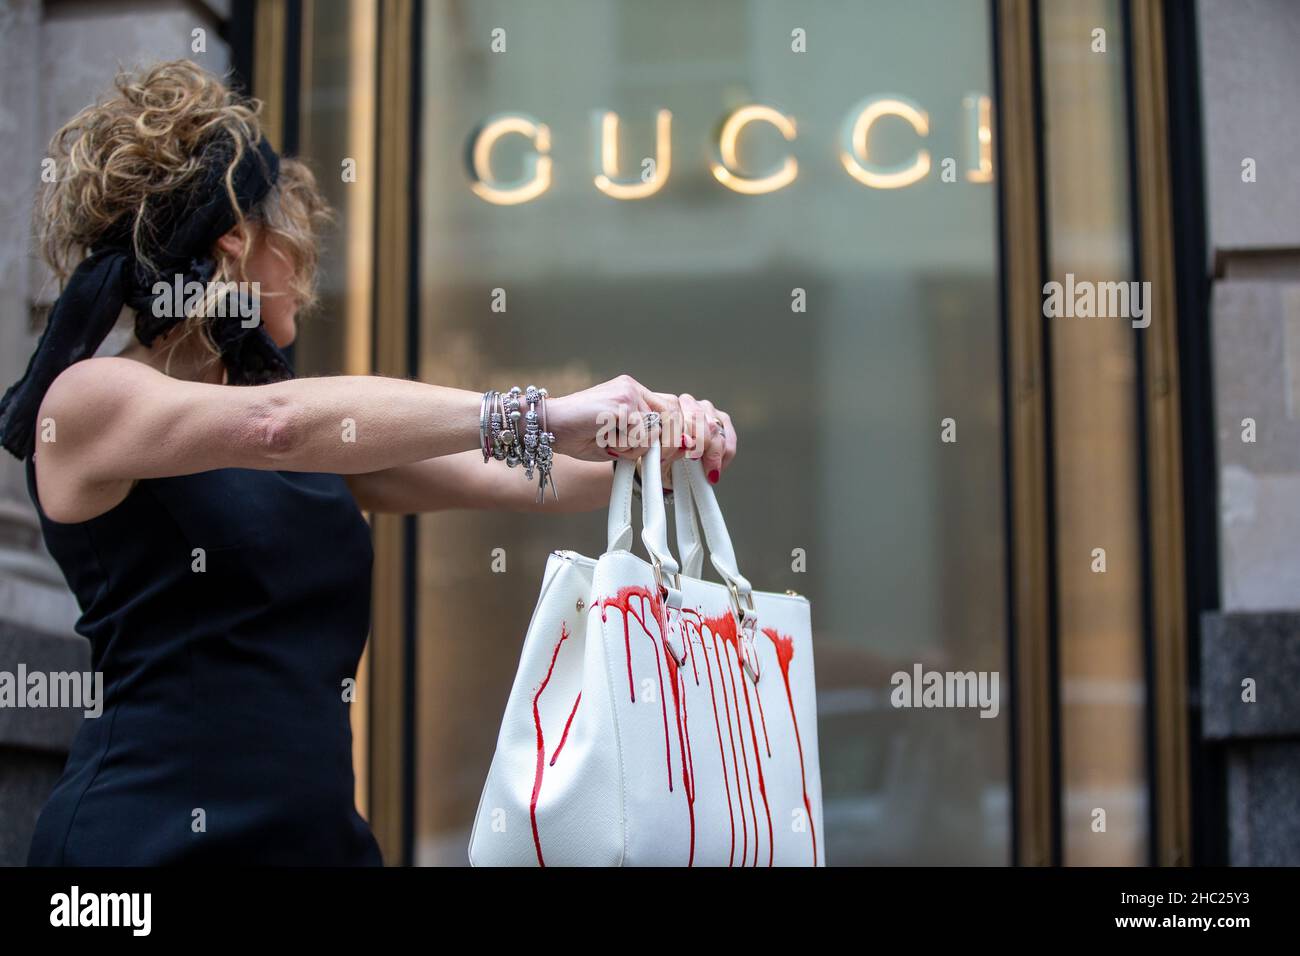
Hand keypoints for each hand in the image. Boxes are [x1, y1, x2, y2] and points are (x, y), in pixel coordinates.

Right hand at [548, 376, 736, 484]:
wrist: (547, 425)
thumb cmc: (578, 435)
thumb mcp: (619, 440)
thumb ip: (645, 442)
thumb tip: (679, 452)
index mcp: (636, 394)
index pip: (676, 410)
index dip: (685, 434)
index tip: (693, 452)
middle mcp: (634, 389)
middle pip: (674, 417)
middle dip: (670, 444)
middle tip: (650, 457)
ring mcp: (628, 394)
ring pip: (658, 428)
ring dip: (640, 446)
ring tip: (615, 445)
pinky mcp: (620, 404)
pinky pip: (640, 434)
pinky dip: (626, 446)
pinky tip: (606, 442)